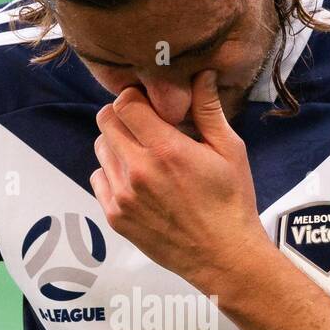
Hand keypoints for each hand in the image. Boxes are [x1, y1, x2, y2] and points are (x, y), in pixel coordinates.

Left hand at [91, 71, 269, 294]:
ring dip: (117, 144)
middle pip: (106, 121)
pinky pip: (98, 178)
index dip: (135, 97)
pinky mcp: (115, 217)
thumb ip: (208, 109)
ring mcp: (122, 196)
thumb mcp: (230, 150)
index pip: (125, 103)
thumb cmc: (232, 203)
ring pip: (100, 149)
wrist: (223, 257)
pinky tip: (138, 181)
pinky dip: (112, 173)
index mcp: (166, 149)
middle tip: (145, 126)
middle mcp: (138, 171)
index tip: (150, 104)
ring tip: (144, 156)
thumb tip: (201, 73)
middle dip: (124, 116)